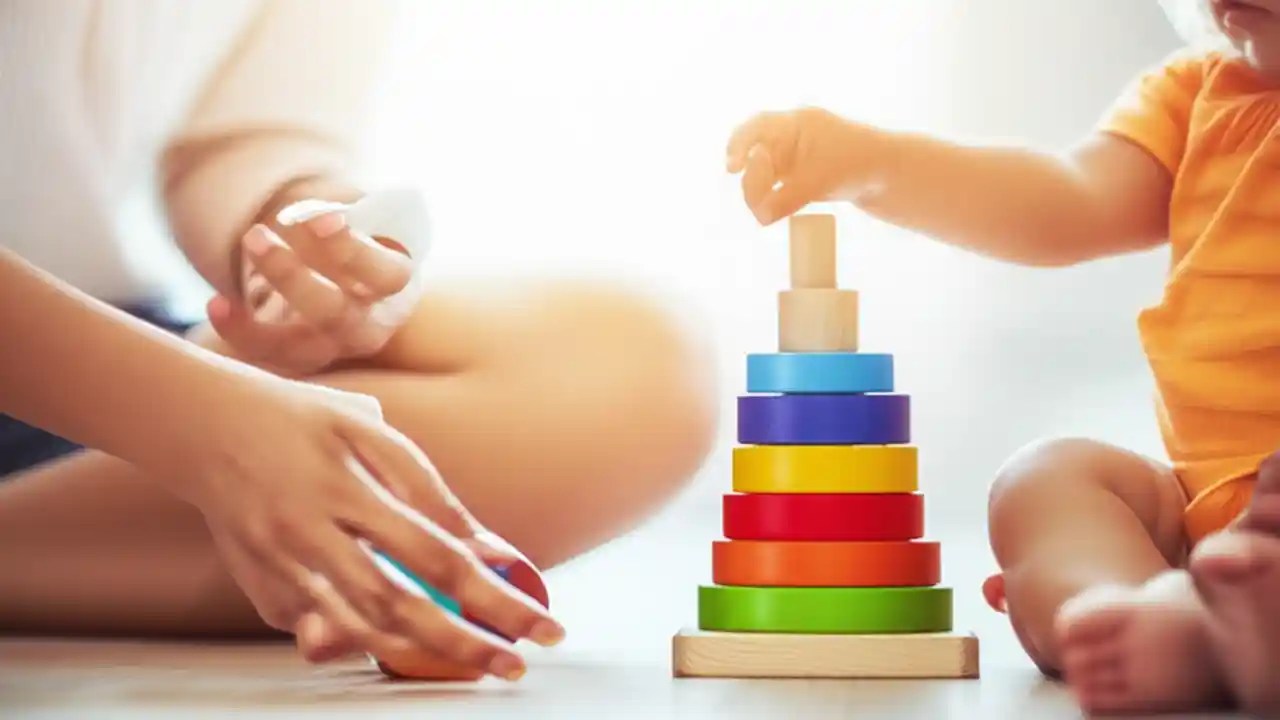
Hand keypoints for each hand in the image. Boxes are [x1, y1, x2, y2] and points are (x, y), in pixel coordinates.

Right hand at [183, 378, 563, 678]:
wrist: (202, 424)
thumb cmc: (302, 419)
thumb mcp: (369, 429)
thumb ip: (428, 490)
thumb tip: (487, 549)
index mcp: (345, 482)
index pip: (436, 551)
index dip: (491, 590)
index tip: (538, 616)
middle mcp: (310, 528)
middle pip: (398, 602)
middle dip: (466, 640)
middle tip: (519, 664)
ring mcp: (279, 562)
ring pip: (356, 627)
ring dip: (423, 652)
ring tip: (479, 664)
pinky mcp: (260, 584)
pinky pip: (318, 625)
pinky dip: (363, 639)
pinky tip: (403, 640)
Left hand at [208, 205, 422, 374]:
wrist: (346, 280)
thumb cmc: (353, 245)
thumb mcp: (359, 225)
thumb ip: (335, 221)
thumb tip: (301, 215)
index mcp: (395, 287)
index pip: (385, 276)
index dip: (354, 251)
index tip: (321, 219)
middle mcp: (369, 326)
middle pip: (336, 314)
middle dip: (292, 277)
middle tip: (254, 235)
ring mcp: (333, 349)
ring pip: (301, 343)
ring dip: (256, 309)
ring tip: (234, 266)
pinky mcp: (300, 361)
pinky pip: (268, 355)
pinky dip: (239, 331)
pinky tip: (217, 303)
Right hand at [725, 107, 885, 225]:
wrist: (886, 174)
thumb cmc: (857, 165)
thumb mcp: (820, 181)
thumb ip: (787, 198)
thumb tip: (760, 218)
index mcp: (797, 123)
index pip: (757, 127)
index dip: (738, 145)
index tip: (732, 168)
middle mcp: (791, 135)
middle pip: (755, 152)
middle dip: (751, 178)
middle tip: (755, 205)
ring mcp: (793, 154)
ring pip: (762, 170)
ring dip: (758, 190)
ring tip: (764, 213)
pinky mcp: (797, 173)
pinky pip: (773, 183)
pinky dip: (769, 196)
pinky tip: (771, 211)